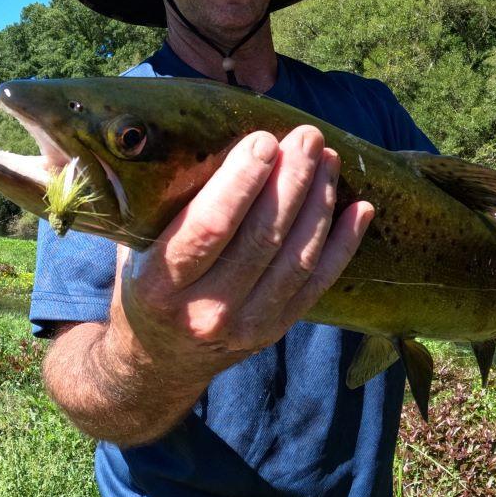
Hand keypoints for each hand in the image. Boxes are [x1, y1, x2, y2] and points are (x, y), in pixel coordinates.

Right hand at [113, 125, 373, 379]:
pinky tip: (360, 209)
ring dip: (318, 205)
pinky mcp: (275, 330)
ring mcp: (246, 327)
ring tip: (328, 160)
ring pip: (296, 259)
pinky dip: (343, 245)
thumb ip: (164, 207)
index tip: (263, 140)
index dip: (241, 182)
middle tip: (307, 137)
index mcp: (161, 285)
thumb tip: (200, 136)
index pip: (209, 227)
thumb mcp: (135, 249)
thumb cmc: (144, 283)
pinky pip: (317, 284)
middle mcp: (206, 311)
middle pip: (262, 239)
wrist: (156, 360)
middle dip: (291, 181)